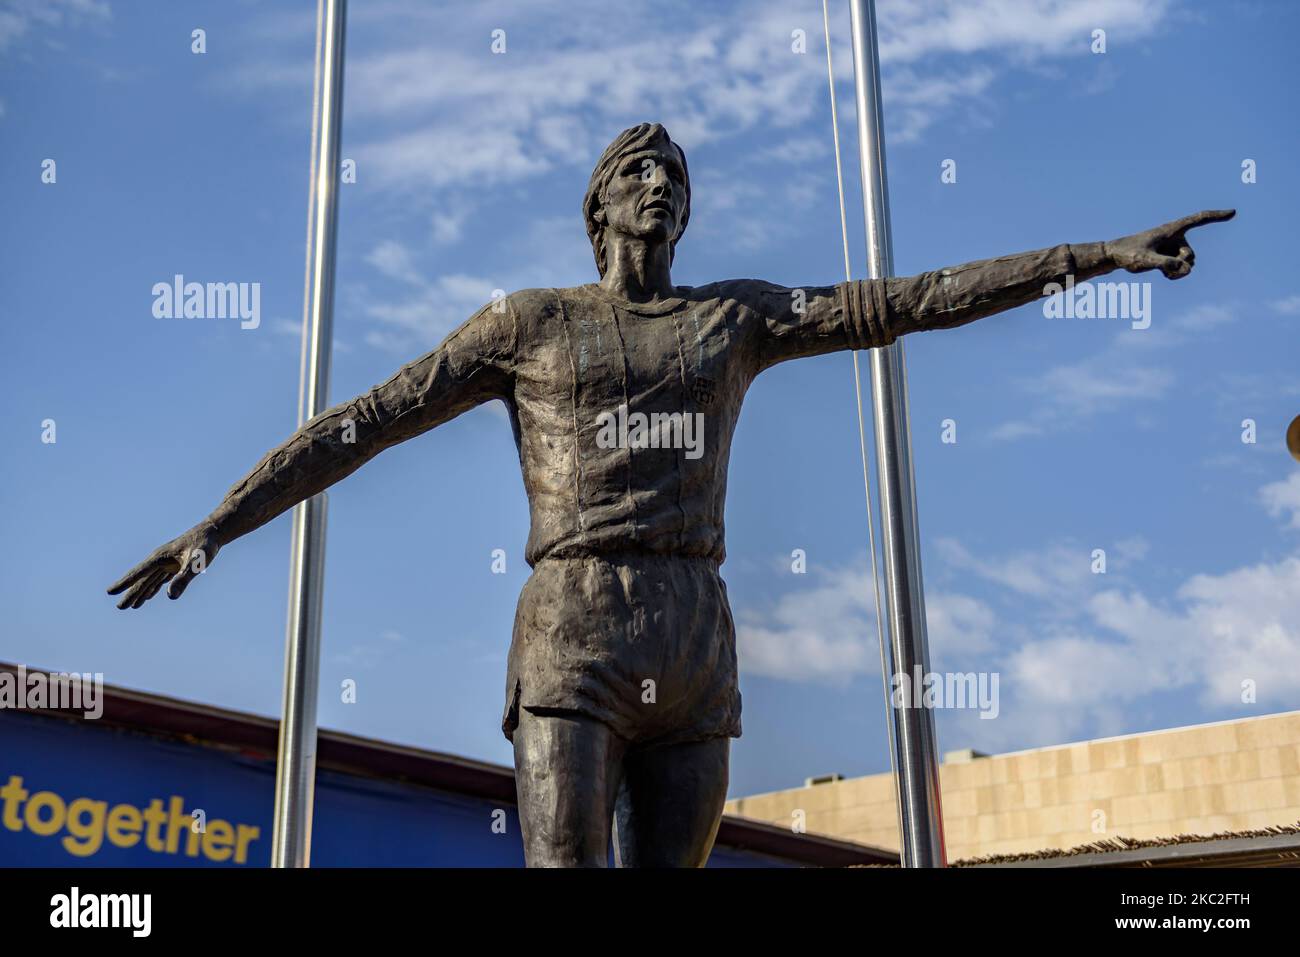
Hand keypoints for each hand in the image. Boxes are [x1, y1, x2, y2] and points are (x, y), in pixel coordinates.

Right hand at [107, 523, 220, 609]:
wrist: (213, 532)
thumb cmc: (205, 545)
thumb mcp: (196, 563)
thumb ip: (184, 579)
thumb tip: (170, 597)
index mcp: (160, 557)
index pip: (138, 573)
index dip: (124, 583)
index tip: (110, 592)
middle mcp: (160, 560)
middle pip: (142, 580)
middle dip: (130, 593)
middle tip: (120, 607)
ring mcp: (167, 563)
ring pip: (149, 581)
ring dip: (140, 593)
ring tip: (130, 606)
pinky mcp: (175, 566)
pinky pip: (159, 580)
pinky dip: (152, 589)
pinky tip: (147, 597)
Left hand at [1106, 209, 1234, 279]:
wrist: (1115, 256)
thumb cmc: (1128, 254)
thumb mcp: (1145, 260)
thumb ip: (1165, 264)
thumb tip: (1185, 269)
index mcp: (1172, 229)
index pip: (1199, 219)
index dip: (1216, 216)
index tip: (1233, 212)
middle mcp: (1176, 237)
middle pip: (1191, 255)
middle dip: (1183, 264)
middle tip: (1166, 268)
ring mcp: (1173, 247)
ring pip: (1188, 263)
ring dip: (1179, 272)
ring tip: (1162, 272)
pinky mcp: (1169, 256)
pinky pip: (1182, 269)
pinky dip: (1176, 275)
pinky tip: (1165, 276)